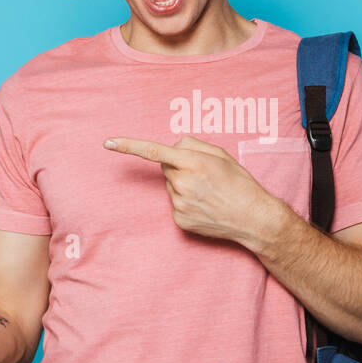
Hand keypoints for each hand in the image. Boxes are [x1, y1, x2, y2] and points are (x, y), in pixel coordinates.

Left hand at [102, 134, 279, 244]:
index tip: (108, 143)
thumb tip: (172, 148)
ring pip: (171, 186)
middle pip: (166, 167)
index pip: (155, 151)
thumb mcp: (221, 155)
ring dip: (183, 185)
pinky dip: (186, 202)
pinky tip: (204, 206)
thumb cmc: (239, 183)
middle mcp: (183, 183)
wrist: (253, 218)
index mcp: (194, 163)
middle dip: (180, 167)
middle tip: (205, 176)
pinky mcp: (179, 220)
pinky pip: (174, 203)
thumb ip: (193, 145)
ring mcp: (179, 204)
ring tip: (208, 193)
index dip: (129, 146)